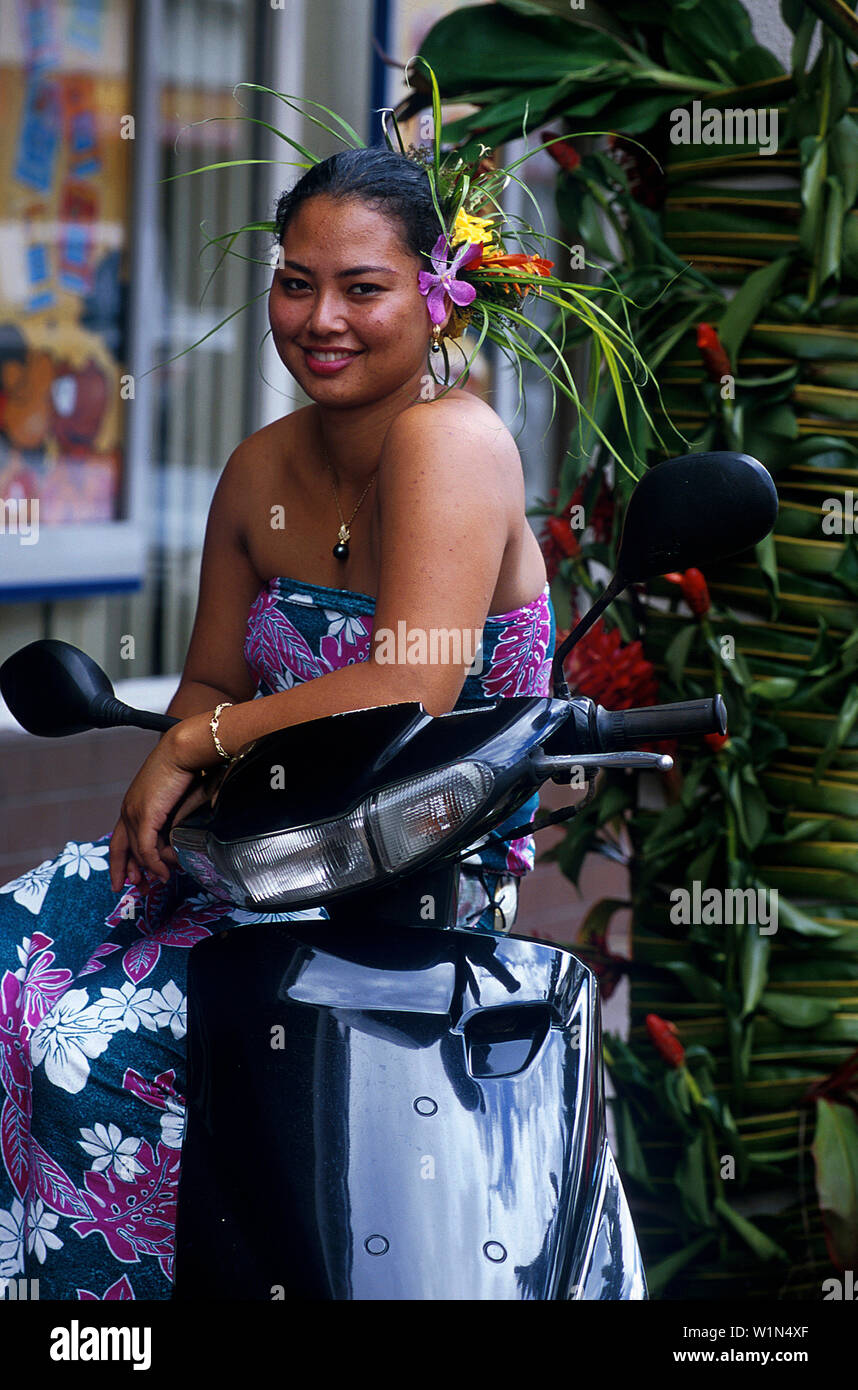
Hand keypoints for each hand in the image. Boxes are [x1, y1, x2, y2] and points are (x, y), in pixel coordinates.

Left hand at [109, 727, 200, 891]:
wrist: (183, 752)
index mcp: (132, 804)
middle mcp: (128, 809)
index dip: (123, 859)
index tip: (129, 875)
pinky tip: (163, 872)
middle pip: (120, 848)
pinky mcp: (145, 817)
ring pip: (137, 851)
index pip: (121, 837)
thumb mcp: (173, 796)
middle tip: (134, 888)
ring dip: (149, 869)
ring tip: (160, 881)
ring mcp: (134, 813)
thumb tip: (177, 833)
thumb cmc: (184, 767)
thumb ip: (170, 816)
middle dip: (125, 871)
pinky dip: (154, 863)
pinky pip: (146, 848)